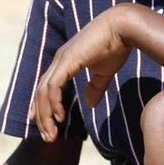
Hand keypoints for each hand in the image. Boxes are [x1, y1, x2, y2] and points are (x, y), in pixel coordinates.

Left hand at [31, 6, 135, 140]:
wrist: (123, 27)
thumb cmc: (116, 45)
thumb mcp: (104, 72)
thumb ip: (95, 87)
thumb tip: (89, 104)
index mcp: (65, 61)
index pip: (46, 86)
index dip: (41, 105)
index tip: (40, 123)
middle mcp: (59, 60)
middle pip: (40, 92)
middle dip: (42, 117)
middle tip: (47, 137)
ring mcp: (61, 60)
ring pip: (43, 93)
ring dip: (45, 116)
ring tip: (52, 134)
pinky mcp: (67, 61)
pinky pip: (53, 87)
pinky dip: (54, 103)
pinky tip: (60, 117)